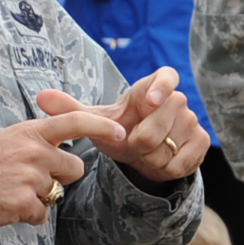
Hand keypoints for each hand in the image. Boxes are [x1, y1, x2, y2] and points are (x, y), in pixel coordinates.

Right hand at [0, 110, 127, 230]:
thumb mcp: (9, 140)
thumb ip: (36, 141)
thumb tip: (62, 148)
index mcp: (30, 132)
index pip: (74, 121)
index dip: (101, 125)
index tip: (120, 131)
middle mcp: (33, 150)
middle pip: (75, 167)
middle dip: (61, 178)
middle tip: (30, 179)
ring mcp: (29, 176)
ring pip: (57, 193)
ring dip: (41, 198)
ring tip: (12, 192)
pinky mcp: (23, 202)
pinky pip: (42, 214)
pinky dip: (27, 216)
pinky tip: (6, 207)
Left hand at [36, 67, 208, 184]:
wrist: (142, 154)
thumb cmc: (119, 130)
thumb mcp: (96, 120)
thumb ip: (70, 109)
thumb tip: (41, 97)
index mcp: (151, 88)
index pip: (166, 76)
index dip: (161, 87)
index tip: (151, 101)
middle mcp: (176, 100)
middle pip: (161, 123)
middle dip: (142, 141)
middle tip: (134, 144)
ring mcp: (192, 120)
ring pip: (171, 145)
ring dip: (154, 157)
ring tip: (147, 153)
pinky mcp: (202, 142)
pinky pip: (184, 161)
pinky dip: (168, 168)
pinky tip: (162, 162)